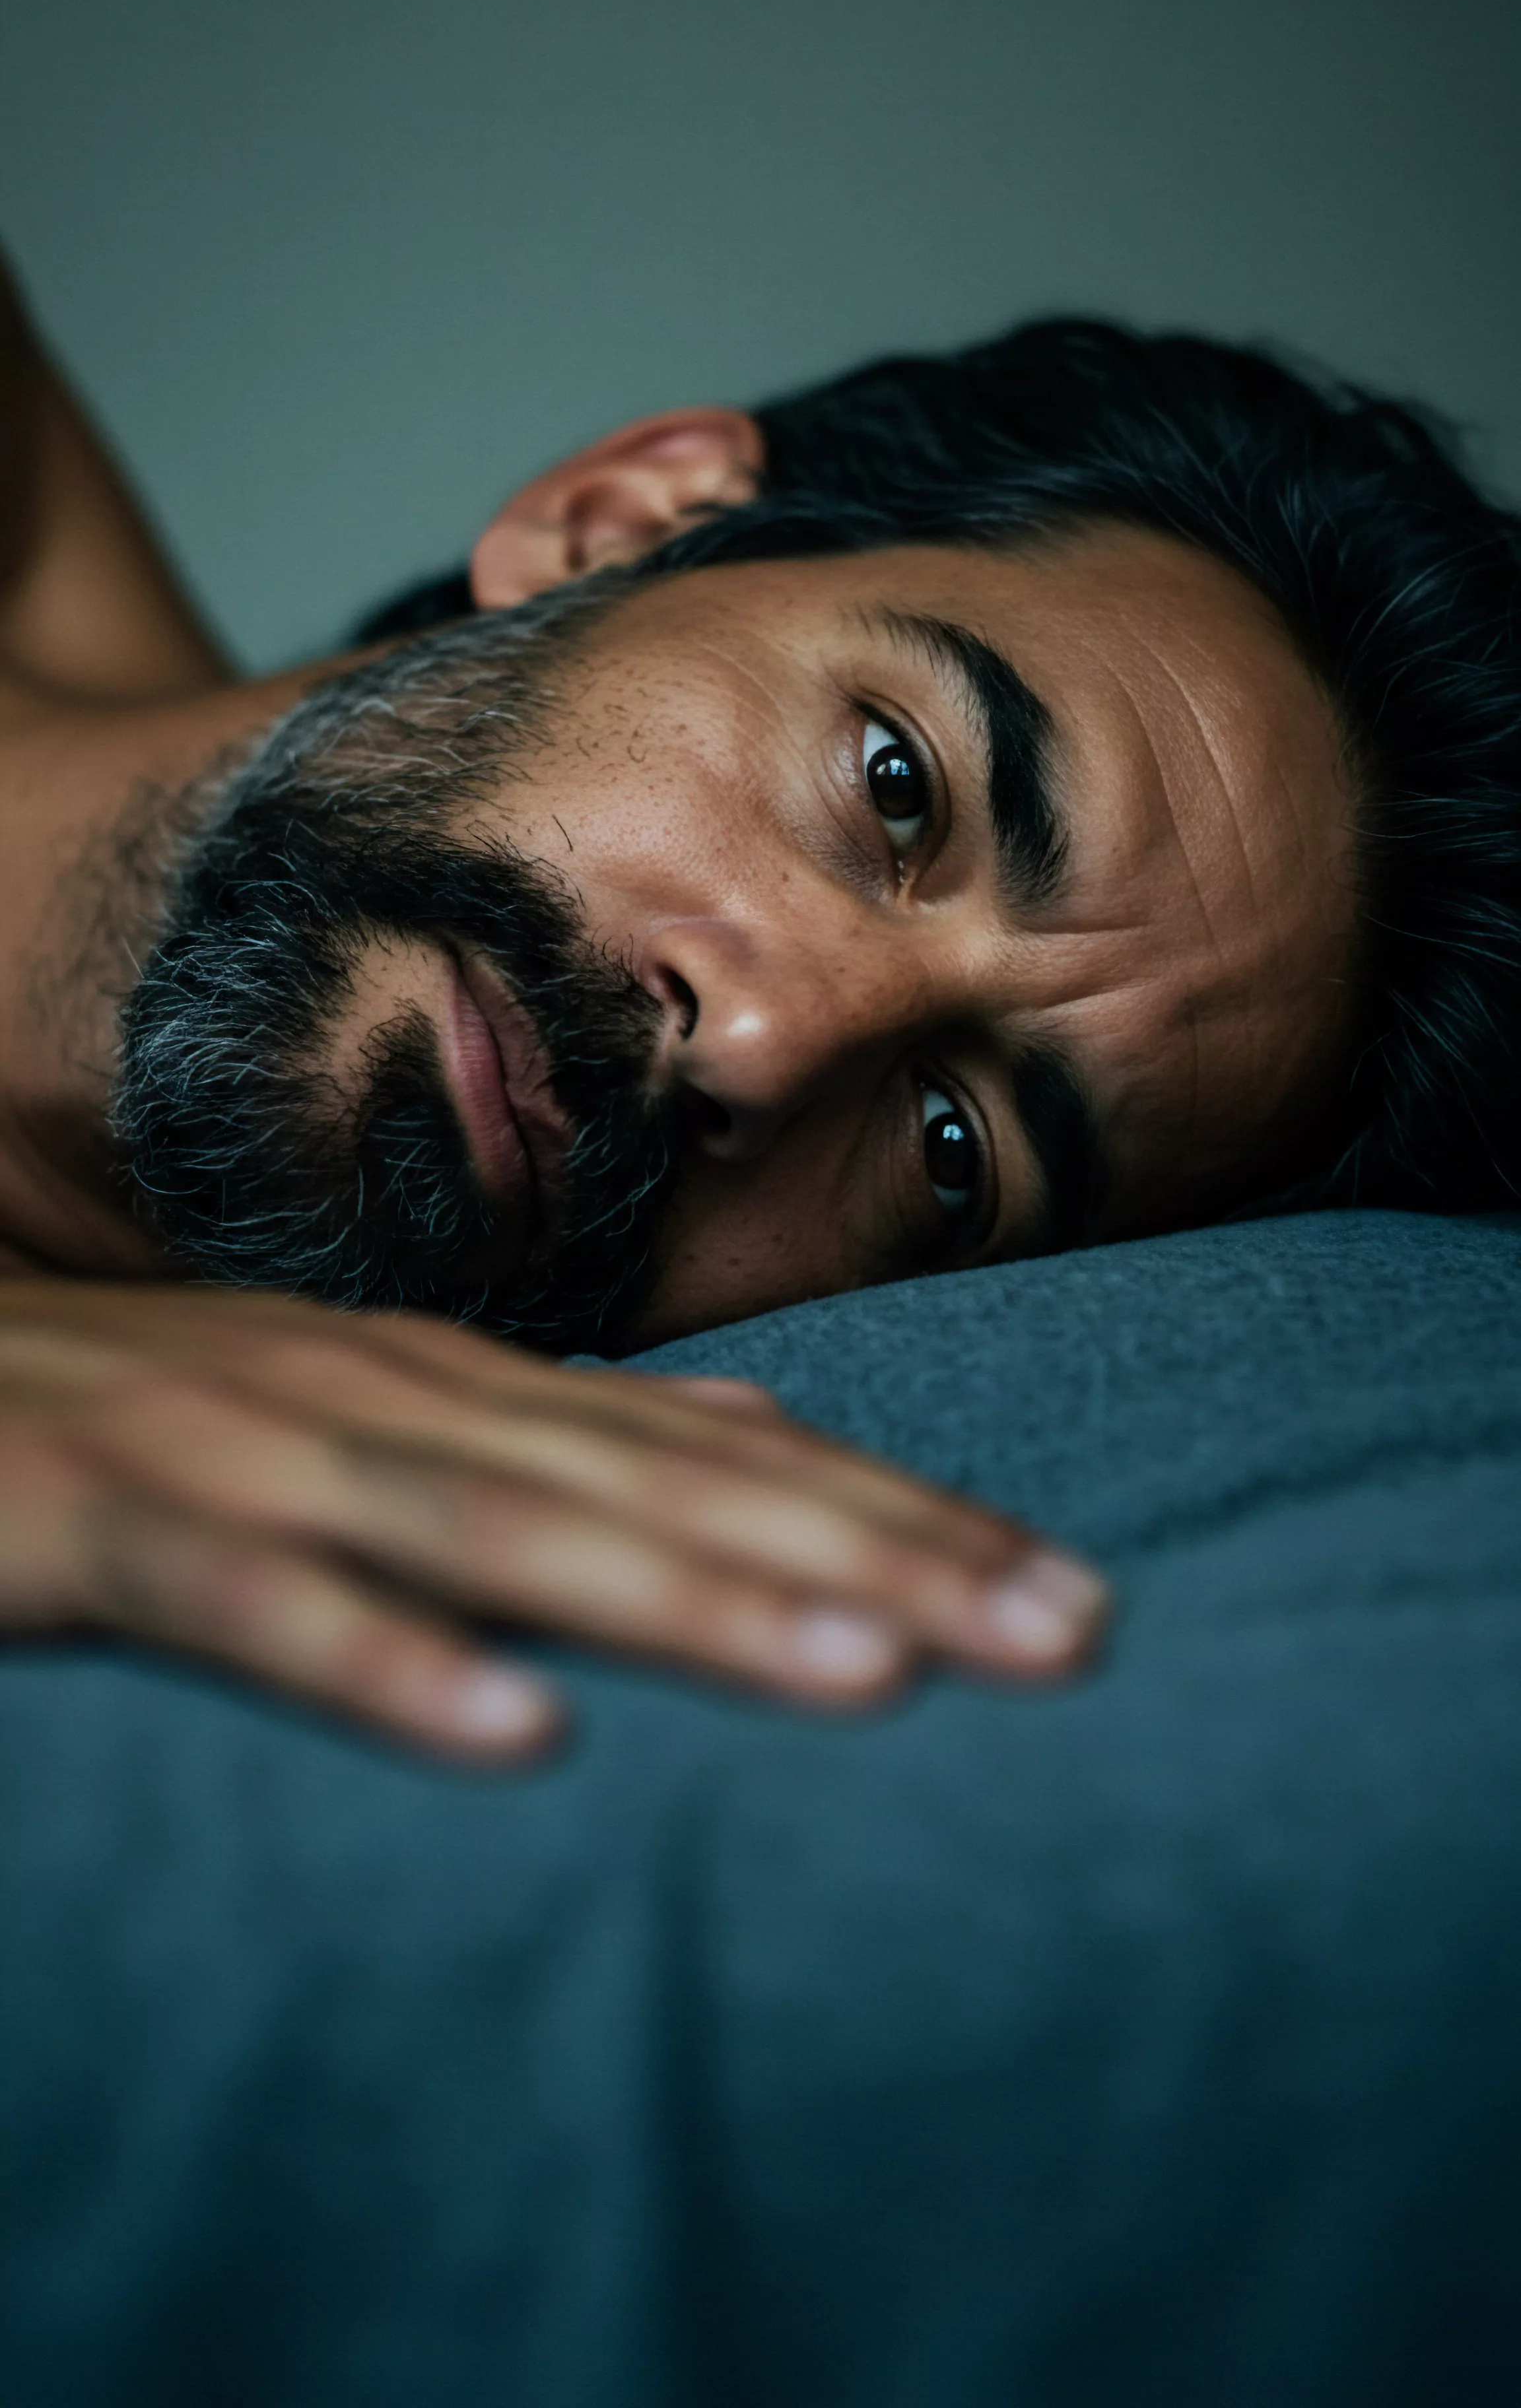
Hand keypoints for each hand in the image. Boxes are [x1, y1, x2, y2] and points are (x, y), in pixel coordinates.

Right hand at [0, 1279, 1108, 1760]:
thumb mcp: (381, 1401)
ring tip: (868, 1674)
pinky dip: (388, 1662)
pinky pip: (264, 1614)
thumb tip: (773, 1421)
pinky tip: (516, 1738)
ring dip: (687, 1599)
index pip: (725, 1456)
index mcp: (464, 1387)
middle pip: (663, 1490)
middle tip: (1069, 1635)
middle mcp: (392, 1405)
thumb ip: (567, 1423)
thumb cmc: (159, 1403)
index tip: (1068, 1593)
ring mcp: (256, 1462)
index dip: (900, 1519)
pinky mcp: (114, 1532)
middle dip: (873, 1560)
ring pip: (503, 1533)